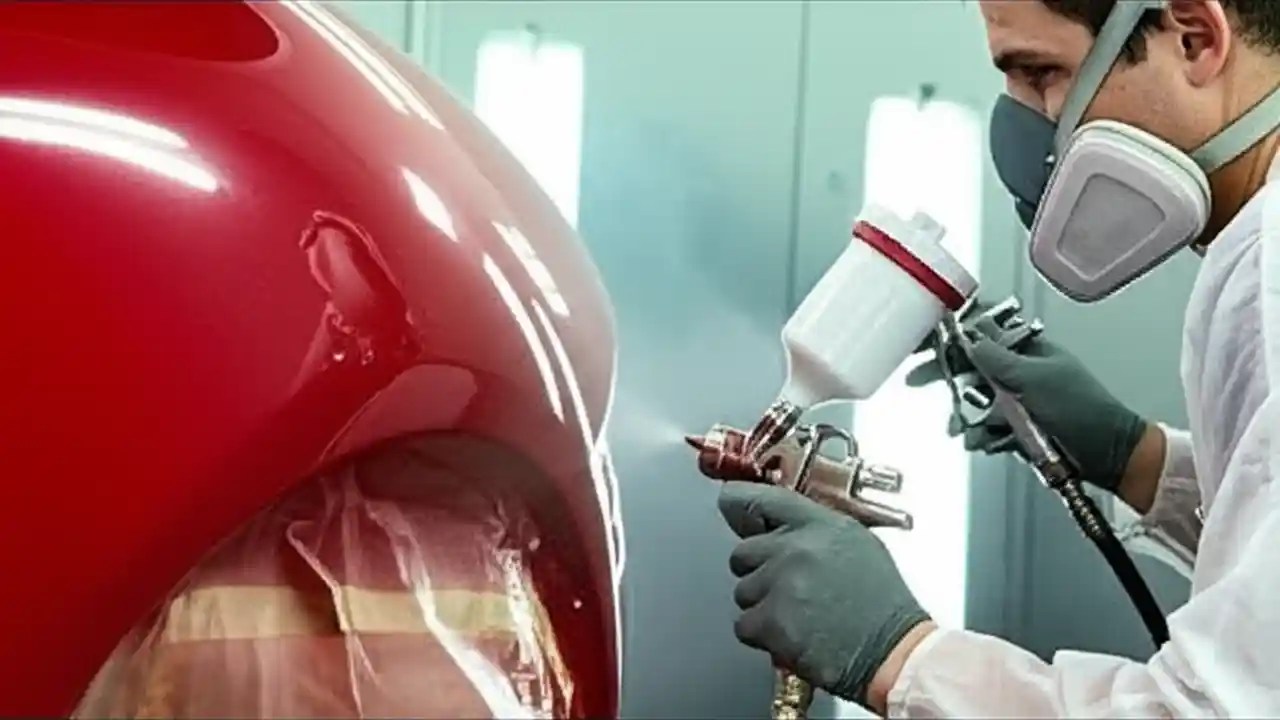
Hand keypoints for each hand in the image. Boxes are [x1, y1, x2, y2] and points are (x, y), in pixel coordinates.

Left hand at [717, 481, 929, 706]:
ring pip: (743, 591)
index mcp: (822, 526)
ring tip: (799, 617)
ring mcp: (781, 584)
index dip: (740, 502)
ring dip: (762, 607)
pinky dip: (762, 636)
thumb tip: (782, 533)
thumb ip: (817, 533)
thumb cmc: (884, 606)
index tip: (730, 501)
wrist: (894, 652)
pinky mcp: (771, 621)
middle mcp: (797, 548)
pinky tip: (792, 636)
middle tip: (788, 591)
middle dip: (758, 572)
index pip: (764, 500)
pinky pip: (744, 625)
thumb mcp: (859, 546)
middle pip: (743, 552)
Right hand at [905, 309, 1147, 492]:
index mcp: (1028, 350)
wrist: (1108, 454)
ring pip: (976, 403)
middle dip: (949, 378)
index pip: (983, 334)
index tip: (923, 341)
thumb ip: (998, 360)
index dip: (952, 336)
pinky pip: (988, 429)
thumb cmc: (1081, 408)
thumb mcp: (1036, 378)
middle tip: (917, 381)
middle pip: (972, 368)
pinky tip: (985, 444)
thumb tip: (970, 338)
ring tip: (966, 431)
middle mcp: (1020, 372)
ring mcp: (1019, 401)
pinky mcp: (1019, 429)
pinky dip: (983, 437)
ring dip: (968, 418)